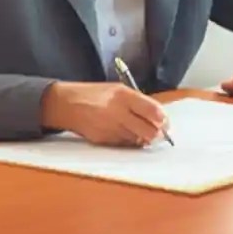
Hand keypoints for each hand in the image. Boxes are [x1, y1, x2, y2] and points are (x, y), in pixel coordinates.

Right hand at [40, 81, 167, 146]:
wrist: (66, 104)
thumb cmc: (94, 94)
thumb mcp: (117, 89)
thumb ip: (138, 102)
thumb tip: (159, 117)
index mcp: (123, 95)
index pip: (153, 111)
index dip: (164, 120)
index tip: (166, 122)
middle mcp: (117, 112)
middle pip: (149, 131)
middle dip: (157, 134)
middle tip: (160, 132)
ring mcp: (110, 128)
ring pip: (138, 140)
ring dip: (143, 138)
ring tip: (140, 130)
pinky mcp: (103, 140)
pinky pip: (125, 144)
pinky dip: (130, 141)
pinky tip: (125, 133)